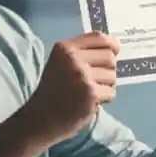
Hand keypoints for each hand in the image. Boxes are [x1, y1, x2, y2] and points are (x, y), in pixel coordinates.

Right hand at [19, 32, 120, 146]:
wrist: (40, 118)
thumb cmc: (53, 90)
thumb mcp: (60, 63)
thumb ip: (82, 52)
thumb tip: (115, 46)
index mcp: (64, 48)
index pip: (98, 38)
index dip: (111, 44)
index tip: (115, 50)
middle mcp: (73, 59)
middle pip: (109, 57)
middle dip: (107, 70)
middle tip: (95, 80)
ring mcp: (83, 76)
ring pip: (112, 76)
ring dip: (105, 86)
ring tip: (89, 92)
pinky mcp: (91, 94)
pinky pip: (110, 92)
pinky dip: (104, 99)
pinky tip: (89, 102)